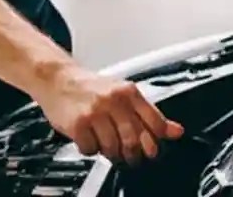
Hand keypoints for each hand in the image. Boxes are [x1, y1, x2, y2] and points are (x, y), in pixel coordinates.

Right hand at [33, 66, 183, 164]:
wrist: (56, 78)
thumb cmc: (90, 87)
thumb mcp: (122, 93)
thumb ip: (149, 113)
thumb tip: (176, 131)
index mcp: (128, 92)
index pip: (154, 123)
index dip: (154, 141)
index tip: (151, 149)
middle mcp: (113, 100)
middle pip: (134, 140)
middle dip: (132, 154)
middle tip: (127, 155)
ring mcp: (95, 112)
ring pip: (113, 148)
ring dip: (110, 152)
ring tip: (105, 144)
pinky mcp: (77, 123)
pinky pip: (91, 149)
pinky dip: (90, 149)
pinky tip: (88, 138)